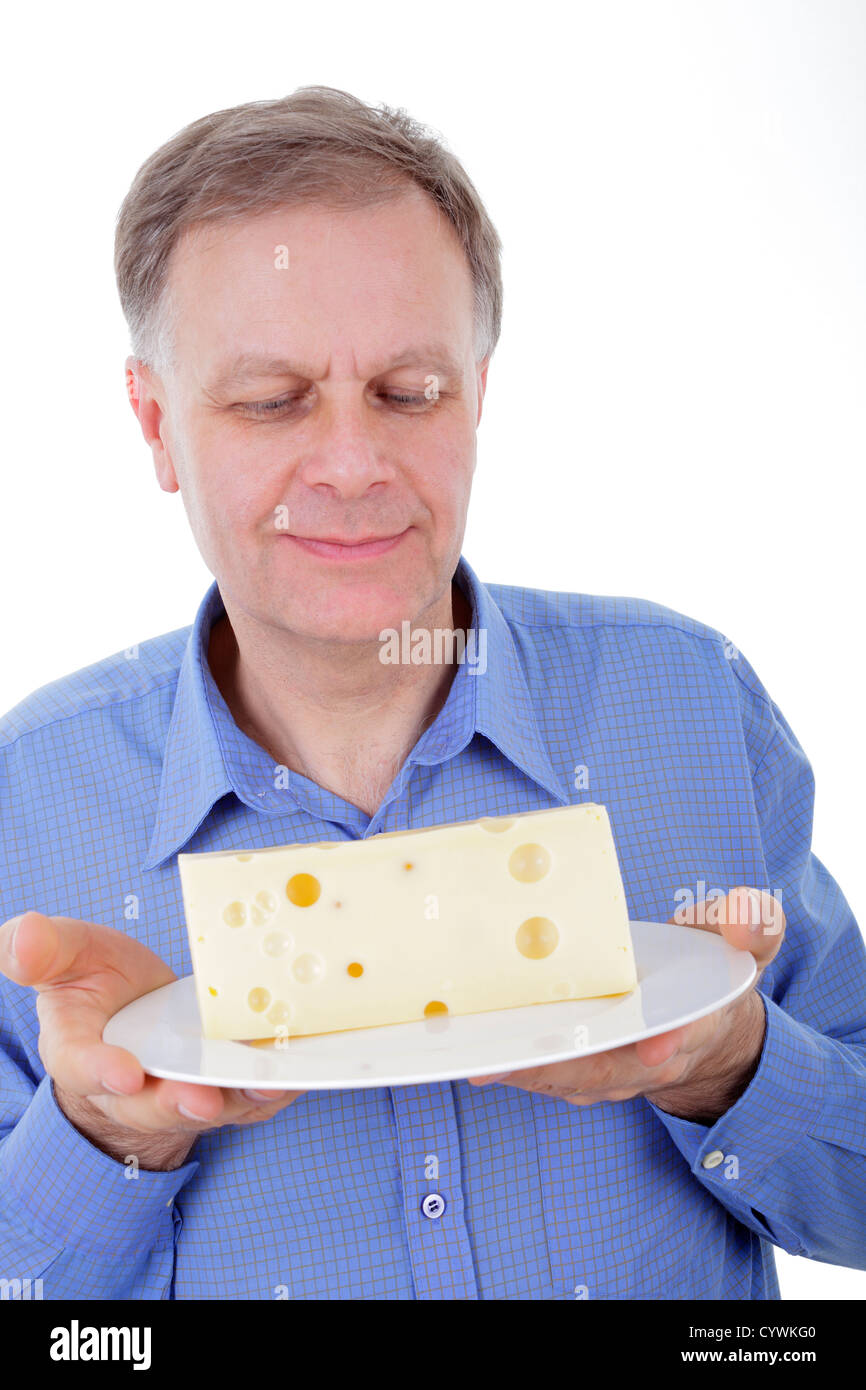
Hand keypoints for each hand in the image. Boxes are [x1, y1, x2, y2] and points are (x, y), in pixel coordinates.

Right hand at [0, 910, 302, 1168]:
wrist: (133, 1011)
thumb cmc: (96, 981)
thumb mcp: (66, 956)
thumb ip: (43, 950)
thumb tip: (22, 937)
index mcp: (80, 1052)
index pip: (82, 1067)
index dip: (102, 1073)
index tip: (124, 1074)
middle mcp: (130, 1086)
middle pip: (151, 1104)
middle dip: (177, 1102)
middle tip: (200, 1097)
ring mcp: (180, 1090)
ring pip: (209, 1107)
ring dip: (237, 1101)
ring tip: (266, 1087)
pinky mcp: (223, 1091)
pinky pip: (251, 1100)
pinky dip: (277, 1091)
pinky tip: (299, 1074)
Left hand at [467, 886, 783, 1124]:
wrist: (706, 1019)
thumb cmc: (715, 968)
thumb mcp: (748, 939)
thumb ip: (753, 924)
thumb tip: (745, 913)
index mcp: (695, 1022)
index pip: (680, 1037)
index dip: (665, 1042)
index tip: (651, 1047)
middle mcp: (650, 1057)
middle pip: (604, 1068)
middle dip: (558, 1064)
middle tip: (509, 1054)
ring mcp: (613, 1071)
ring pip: (566, 1077)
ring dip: (522, 1070)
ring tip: (476, 1052)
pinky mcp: (581, 1070)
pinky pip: (545, 1072)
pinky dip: (511, 1064)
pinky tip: (473, 1048)